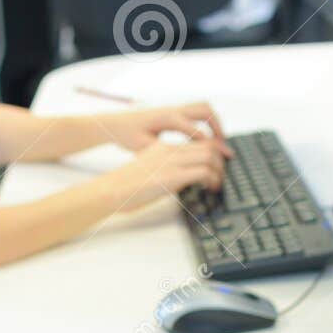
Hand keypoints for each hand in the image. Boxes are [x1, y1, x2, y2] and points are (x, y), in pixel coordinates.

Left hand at [96, 102, 226, 152]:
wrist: (115, 123)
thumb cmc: (127, 135)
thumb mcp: (143, 147)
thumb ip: (164, 152)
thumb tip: (183, 160)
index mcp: (167, 119)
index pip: (197, 131)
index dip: (210, 146)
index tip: (219, 160)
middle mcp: (173, 110)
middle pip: (205, 111)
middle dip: (218, 128)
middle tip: (224, 147)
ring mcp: (173, 109)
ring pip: (202, 108)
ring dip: (213, 122)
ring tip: (218, 141)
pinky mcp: (173, 112)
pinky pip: (195, 112)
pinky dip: (205, 122)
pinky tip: (205, 139)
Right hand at [100, 139, 225, 211]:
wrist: (111, 190)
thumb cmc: (124, 185)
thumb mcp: (146, 168)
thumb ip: (162, 166)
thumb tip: (178, 177)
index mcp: (162, 147)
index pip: (196, 142)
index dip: (213, 151)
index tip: (218, 163)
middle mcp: (169, 151)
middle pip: (207, 146)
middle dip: (221, 160)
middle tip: (222, 174)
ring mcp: (171, 162)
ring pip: (209, 156)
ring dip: (219, 170)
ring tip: (217, 183)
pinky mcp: (172, 176)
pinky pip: (203, 172)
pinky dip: (213, 179)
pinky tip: (210, 188)